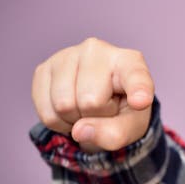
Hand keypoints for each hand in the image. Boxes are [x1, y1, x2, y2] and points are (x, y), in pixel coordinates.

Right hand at [31, 37, 154, 152]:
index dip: (138, 90)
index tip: (141, 101)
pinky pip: (46, 111)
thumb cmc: (121, 109)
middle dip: (95, 116)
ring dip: (74, 120)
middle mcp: (97, 50)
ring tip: (86, 108)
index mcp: (130, 62)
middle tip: (102, 109)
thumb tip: (80, 131)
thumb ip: (116, 133)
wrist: (97, 100)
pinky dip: (57, 122)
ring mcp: (67, 55)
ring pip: (63, 105)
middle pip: (90, 101)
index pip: (135, 76)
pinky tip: (69, 109)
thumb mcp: (130, 126)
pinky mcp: (43, 68)